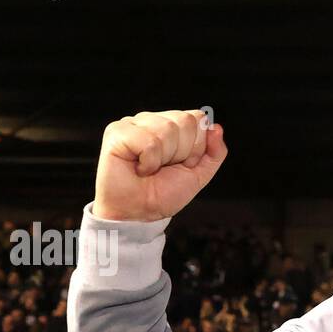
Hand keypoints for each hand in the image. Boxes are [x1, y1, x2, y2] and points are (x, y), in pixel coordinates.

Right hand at [92, 110, 226, 221]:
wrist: (139, 213)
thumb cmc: (163, 193)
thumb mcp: (199, 175)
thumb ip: (215, 152)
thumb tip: (216, 128)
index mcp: (171, 124)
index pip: (197, 118)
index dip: (196, 147)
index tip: (183, 164)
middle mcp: (152, 119)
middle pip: (185, 121)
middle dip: (182, 152)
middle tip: (165, 168)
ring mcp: (133, 123)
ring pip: (167, 129)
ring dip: (164, 159)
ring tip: (151, 169)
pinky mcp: (117, 132)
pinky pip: (149, 141)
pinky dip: (149, 162)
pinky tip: (139, 168)